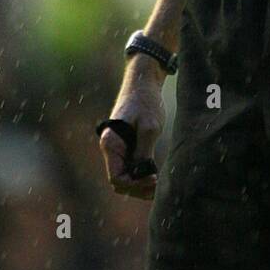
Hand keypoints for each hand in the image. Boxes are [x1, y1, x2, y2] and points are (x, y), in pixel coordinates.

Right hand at [99, 60, 165, 200]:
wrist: (143, 81)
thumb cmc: (146, 101)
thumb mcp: (149, 127)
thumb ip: (144, 153)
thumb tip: (142, 176)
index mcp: (110, 143)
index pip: (117, 178)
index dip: (135, 185)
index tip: (153, 180)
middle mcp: (111, 148)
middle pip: (120, 182)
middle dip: (138, 188)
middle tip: (158, 186)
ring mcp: (118, 148)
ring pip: (125, 177)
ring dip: (140, 184)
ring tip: (159, 184)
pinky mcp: (127, 146)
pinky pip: (131, 168)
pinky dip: (142, 175)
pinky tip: (156, 177)